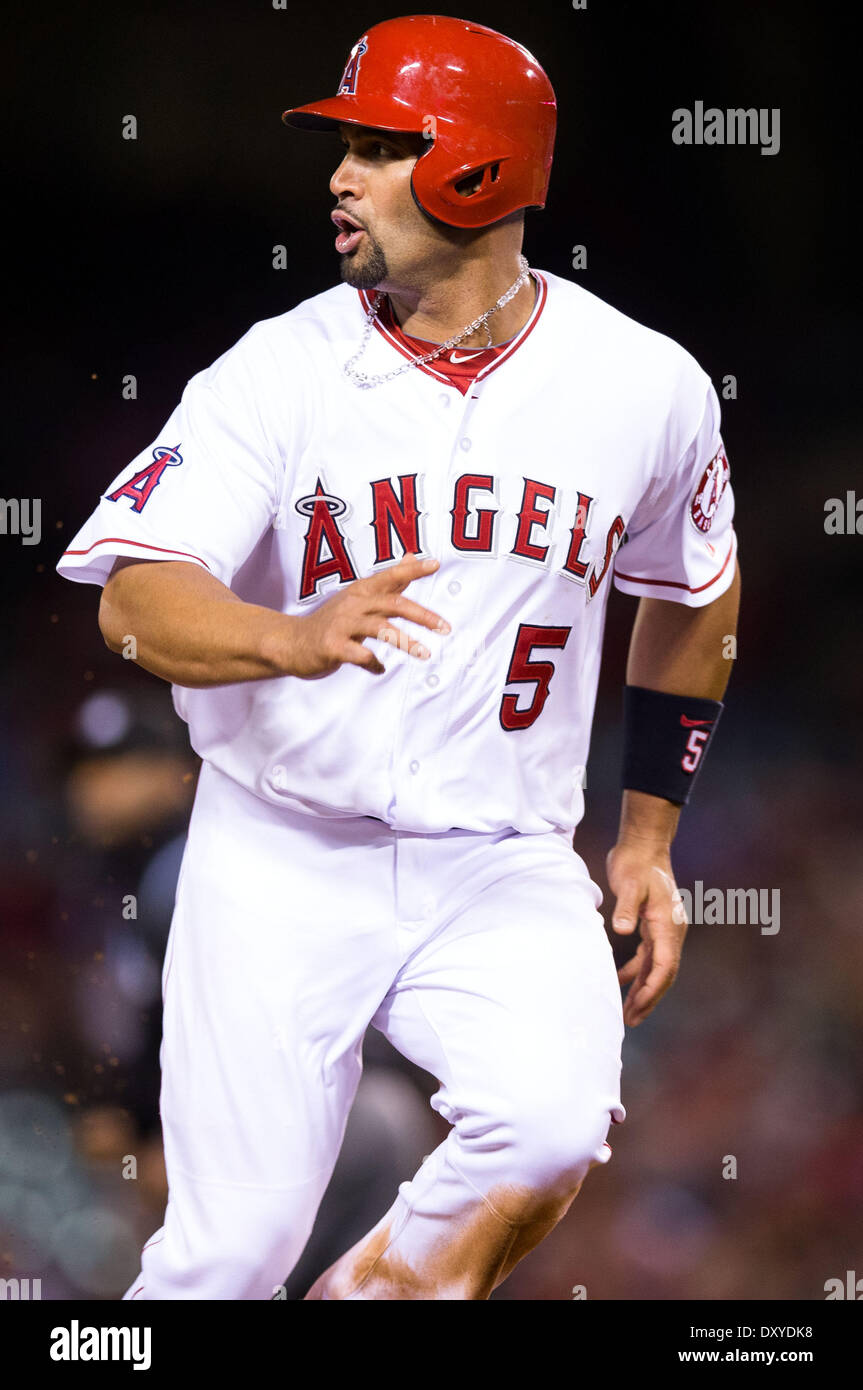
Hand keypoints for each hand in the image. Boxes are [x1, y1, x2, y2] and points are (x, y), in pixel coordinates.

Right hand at [285, 553, 450, 678]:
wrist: (290, 643)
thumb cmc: (332, 621)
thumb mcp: (359, 598)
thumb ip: (388, 582)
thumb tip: (412, 558)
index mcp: (361, 591)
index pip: (390, 576)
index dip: (412, 569)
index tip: (435, 563)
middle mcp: (353, 604)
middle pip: (392, 604)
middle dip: (422, 615)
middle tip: (445, 628)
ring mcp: (341, 625)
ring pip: (379, 629)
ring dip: (405, 641)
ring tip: (425, 654)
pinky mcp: (332, 646)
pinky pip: (360, 656)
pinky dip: (374, 664)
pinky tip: (379, 669)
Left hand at [606, 839, 687, 1026]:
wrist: (643, 846)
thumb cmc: (636, 864)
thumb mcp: (629, 884)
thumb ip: (626, 907)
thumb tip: (622, 929)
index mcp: (668, 925)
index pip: (665, 966)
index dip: (652, 989)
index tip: (637, 1007)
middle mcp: (671, 931)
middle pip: (663, 973)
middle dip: (648, 998)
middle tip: (630, 1021)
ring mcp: (663, 929)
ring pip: (655, 968)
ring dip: (642, 989)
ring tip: (627, 1012)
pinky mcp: (652, 925)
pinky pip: (647, 956)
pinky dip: (635, 971)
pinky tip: (620, 980)